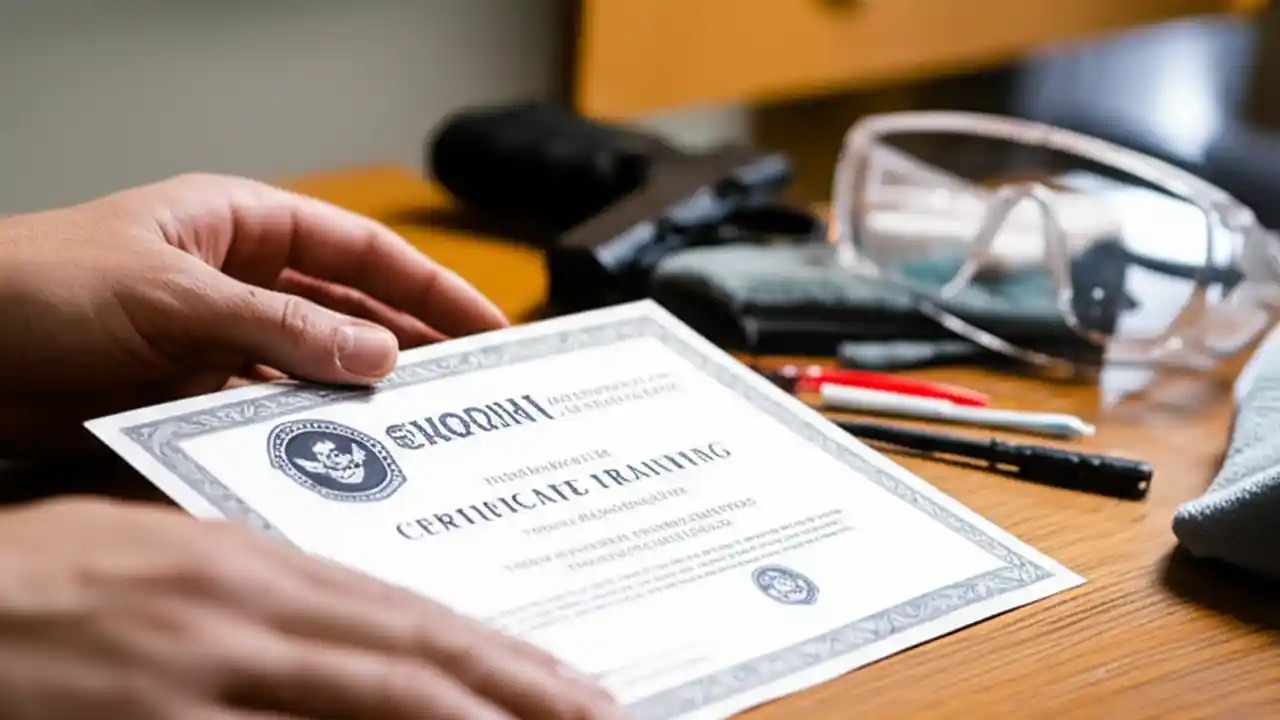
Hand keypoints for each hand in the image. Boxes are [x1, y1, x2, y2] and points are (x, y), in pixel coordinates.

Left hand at [0, 173, 506, 455]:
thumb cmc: (31, 286)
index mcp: (238, 224)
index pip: (359, 252)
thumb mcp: (174, 297)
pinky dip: (304, 436)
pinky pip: (267, 416)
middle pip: (349, 314)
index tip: (486, 324)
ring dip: (359, 401)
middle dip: (410, 348)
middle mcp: (238, 281)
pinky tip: (341, 458)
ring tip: (421, 433)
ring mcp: (217, 342)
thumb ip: (283, 328)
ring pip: (314, 371)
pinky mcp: (189, 397)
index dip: (430, 287)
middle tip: (472, 390)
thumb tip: (378, 357)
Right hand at [0, 497, 622, 718]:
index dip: (494, 651)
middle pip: (413, 652)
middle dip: (523, 691)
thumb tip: (348, 639)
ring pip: (372, 699)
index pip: (403, 610)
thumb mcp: (156, 570)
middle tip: (604, 714)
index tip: (564, 680)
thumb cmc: (29, 585)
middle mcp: (238, 606)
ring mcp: (198, 670)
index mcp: (242, 561)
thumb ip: (256, 600)